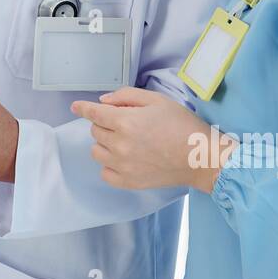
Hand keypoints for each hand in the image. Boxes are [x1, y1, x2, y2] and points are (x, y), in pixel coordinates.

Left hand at [71, 87, 237, 192]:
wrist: (201, 157)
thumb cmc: (183, 126)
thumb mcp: (157, 100)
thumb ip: (126, 96)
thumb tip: (104, 101)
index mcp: (125, 122)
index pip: (94, 114)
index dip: (83, 108)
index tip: (76, 107)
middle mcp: (119, 145)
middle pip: (95, 131)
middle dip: (105, 123)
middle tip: (125, 123)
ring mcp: (123, 166)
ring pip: (97, 152)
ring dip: (105, 144)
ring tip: (125, 141)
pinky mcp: (129, 182)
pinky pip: (105, 173)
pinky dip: (110, 165)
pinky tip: (124, 159)